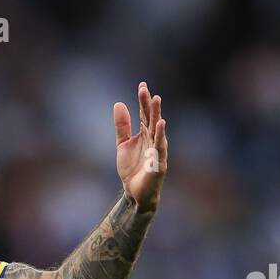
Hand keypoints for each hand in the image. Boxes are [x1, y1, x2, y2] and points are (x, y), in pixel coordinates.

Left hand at [113, 82, 166, 211]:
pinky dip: (160, 135)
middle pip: (151, 118)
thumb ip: (122, 126)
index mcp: (145, 135)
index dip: (143, 101)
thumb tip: (119, 104)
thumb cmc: (131, 169)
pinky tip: (160, 124)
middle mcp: (153, 140)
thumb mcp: (122, 145)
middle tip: (145, 89)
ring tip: (156, 100)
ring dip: (157, 114)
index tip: (142, 85)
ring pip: (157, 130)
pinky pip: (160, 147)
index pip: (145, 114)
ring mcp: (157, 151)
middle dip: (149, 104)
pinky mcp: (158, 163)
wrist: (134, 193)